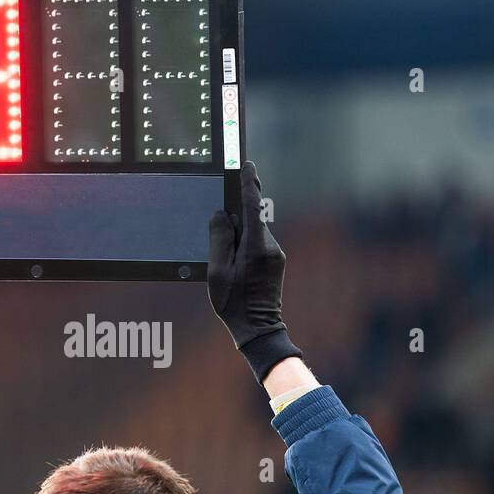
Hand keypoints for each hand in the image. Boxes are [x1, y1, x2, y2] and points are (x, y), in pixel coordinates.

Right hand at [208, 161, 301, 382]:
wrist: (258, 329)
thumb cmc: (233, 303)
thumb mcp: (217, 272)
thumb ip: (219, 239)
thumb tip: (222, 215)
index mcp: (256, 247)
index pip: (253, 206)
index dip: (249, 183)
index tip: (246, 164)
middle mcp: (271, 247)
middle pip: (251, 219)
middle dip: (235, 218)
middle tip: (219, 221)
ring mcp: (276, 254)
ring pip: (253, 232)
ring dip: (237, 237)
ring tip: (224, 261)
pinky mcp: (275, 262)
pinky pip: (256, 244)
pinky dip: (243, 246)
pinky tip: (233, 265)